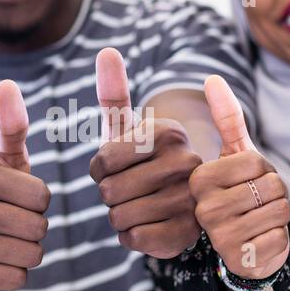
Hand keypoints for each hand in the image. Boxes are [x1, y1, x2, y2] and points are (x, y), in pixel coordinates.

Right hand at [0, 79, 50, 290]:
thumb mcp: (2, 155)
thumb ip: (12, 123)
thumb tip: (7, 84)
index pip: (42, 196)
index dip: (39, 199)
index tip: (16, 196)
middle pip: (38, 227)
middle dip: (36, 225)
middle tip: (12, 219)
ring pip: (32, 255)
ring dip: (29, 249)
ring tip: (5, 237)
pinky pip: (18, 278)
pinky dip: (16, 271)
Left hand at [88, 47, 202, 258]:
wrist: (182, 202)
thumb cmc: (144, 161)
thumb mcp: (128, 129)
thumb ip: (114, 92)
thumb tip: (107, 51)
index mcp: (168, 133)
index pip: (102, 161)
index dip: (100, 169)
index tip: (120, 166)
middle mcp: (186, 164)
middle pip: (109, 191)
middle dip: (110, 194)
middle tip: (132, 189)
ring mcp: (189, 201)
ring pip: (119, 217)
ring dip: (120, 215)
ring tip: (141, 205)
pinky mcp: (185, 234)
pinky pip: (133, 239)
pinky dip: (132, 236)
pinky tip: (149, 225)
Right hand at [187, 75, 289, 278]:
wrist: (242, 249)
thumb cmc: (239, 195)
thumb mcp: (234, 156)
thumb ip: (226, 117)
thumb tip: (212, 78)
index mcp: (200, 179)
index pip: (255, 161)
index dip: (264, 170)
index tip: (247, 183)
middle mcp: (204, 206)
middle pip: (272, 185)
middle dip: (276, 194)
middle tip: (256, 205)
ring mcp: (219, 235)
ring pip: (279, 209)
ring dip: (279, 216)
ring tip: (259, 220)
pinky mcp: (238, 258)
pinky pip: (279, 237)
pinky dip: (278, 238)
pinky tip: (259, 242)